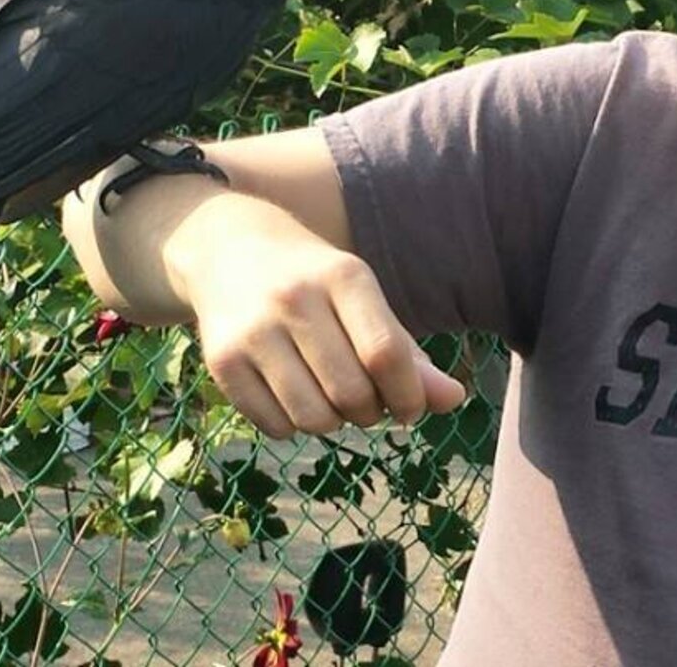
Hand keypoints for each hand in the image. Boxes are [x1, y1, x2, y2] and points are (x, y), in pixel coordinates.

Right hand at [167, 193, 466, 438]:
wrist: (229, 250)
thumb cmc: (315, 282)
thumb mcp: (364, 300)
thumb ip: (408, 353)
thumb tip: (455, 399)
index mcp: (343, 276)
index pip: (385, 354)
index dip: (408, 395)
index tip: (410, 408)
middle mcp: (295, 299)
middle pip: (351, 393)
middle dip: (370, 413)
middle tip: (366, 401)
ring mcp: (253, 331)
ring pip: (313, 417)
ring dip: (333, 424)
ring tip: (330, 399)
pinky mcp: (221, 361)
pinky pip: (275, 426)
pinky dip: (294, 427)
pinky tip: (294, 397)